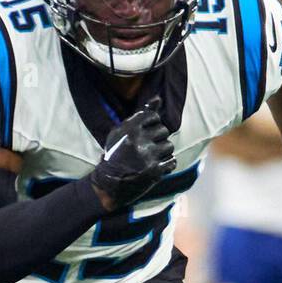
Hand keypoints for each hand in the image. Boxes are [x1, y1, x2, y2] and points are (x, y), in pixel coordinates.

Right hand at [90, 96, 174, 210]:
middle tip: (147, 148)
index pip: (154, 117)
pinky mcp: (154, 171)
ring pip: (169, 146)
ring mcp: (148, 157)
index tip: (143, 135)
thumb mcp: (121, 132)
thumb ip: (141, 114)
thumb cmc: (115, 154)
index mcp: (130, 129)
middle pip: (164, 131)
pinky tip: (156, 166)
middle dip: (158, 139)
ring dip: (163, 152)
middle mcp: (140, 141)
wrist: (109, 184)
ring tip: (151, 158)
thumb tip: (158, 98)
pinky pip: (172, 161)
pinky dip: (167, 164)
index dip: (151, 125)